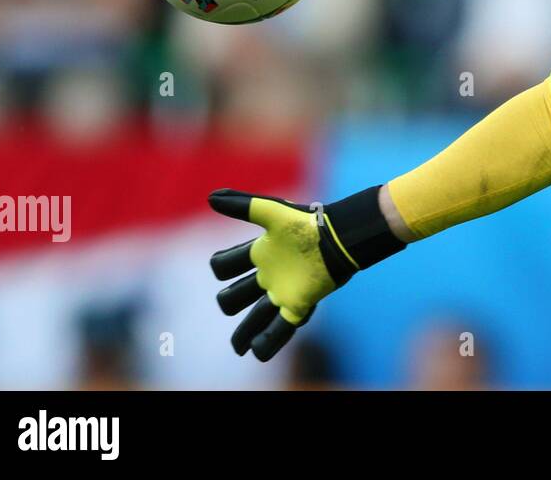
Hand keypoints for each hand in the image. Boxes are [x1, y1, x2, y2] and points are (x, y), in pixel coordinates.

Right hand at [208, 186, 404, 360]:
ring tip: (238, 348)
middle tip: (229, 300)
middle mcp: (268, 275)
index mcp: (259, 253)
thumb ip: (243, 204)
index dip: (221, 265)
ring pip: (256, 317)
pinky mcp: (298, 304)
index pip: (225, 265)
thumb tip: (210, 198)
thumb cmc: (307, 223)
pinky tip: (256, 352)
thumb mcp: (272, 211)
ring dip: (244, 332)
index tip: (224, 263)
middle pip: (235, 295)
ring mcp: (282, 292)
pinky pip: (280, 329)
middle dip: (228, 299)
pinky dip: (268, 342)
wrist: (340, 237)